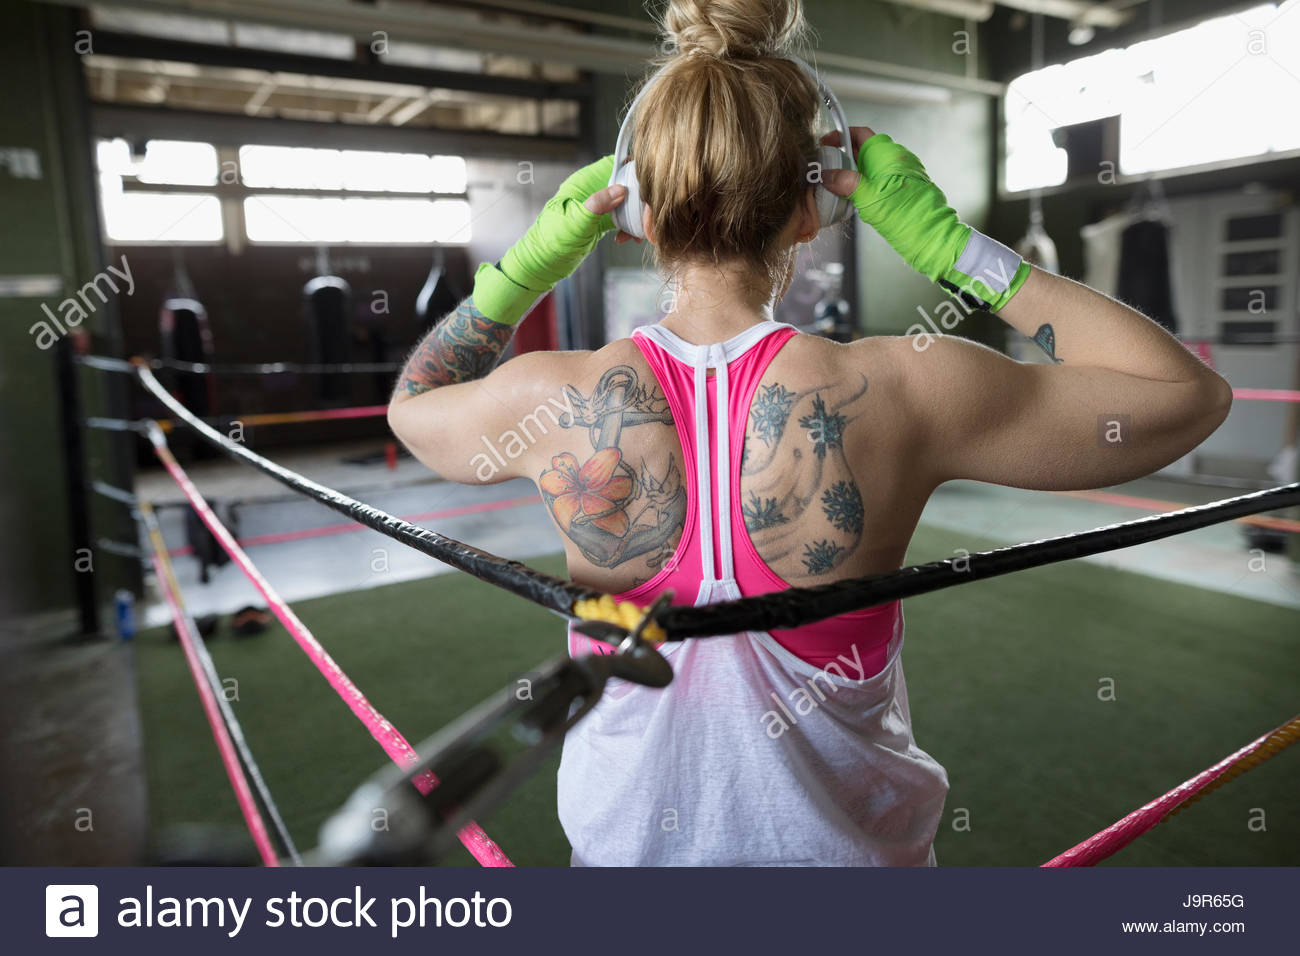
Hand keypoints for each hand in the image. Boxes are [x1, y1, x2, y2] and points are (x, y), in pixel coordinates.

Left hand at [472, 155, 633, 323]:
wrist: (543, 264)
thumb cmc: (553, 240)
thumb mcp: (577, 222)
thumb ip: (597, 204)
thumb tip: (621, 189)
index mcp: (584, 182)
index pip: (614, 164)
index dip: (633, 171)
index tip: (648, 186)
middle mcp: (592, 190)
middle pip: (626, 184)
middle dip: (639, 200)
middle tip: (646, 218)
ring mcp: (598, 206)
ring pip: (627, 203)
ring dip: (636, 217)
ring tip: (638, 234)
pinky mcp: (601, 221)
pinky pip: (623, 219)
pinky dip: (630, 227)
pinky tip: (627, 239)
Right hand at [818, 127, 968, 283]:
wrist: (930, 235)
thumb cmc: (906, 215)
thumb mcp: (870, 198)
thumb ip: (847, 184)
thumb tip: (828, 176)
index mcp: (888, 155)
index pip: (861, 134)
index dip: (842, 135)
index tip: (825, 144)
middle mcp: (895, 160)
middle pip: (863, 150)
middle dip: (842, 157)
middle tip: (824, 167)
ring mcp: (898, 175)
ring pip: (869, 167)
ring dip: (851, 173)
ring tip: (832, 184)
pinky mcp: (900, 189)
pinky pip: (876, 180)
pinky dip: (861, 184)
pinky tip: (850, 198)